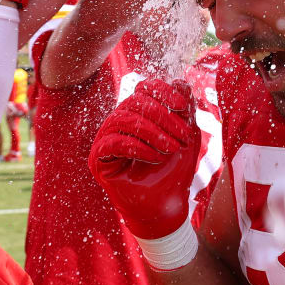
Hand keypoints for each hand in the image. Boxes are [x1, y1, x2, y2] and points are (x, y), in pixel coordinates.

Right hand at [89, 79, 199, 238]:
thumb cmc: (175, 170)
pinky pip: (112, 142)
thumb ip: (185, 109)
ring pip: (123, 118)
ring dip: (152, 132)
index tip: (183, 106)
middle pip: (135, 101)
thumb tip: (180, 80)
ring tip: (170, 149)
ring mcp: (106, 138)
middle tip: (182, 138)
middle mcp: (119, 121)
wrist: (166, 204)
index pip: (144, 88)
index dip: (163, 91)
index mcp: (139, 113)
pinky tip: (154, 156)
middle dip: (163, 117)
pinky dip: (136, 147)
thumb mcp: (187, 136)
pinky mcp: (98, 159)